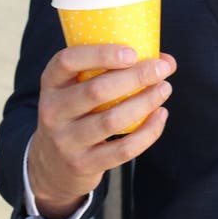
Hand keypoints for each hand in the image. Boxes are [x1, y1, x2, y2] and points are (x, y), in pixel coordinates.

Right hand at [28, 45, 175, 218]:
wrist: (53, 164)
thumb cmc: (77, 111)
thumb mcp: (78, 86)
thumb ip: (114, 68)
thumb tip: (165, 60)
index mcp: (52, 82)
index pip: (68, 61)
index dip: (101, 55)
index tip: (132, 53)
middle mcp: (53, 111)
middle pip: (96, 90)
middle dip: (135, 77)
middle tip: (162, 68)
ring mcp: (66, 141)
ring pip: (111, 120)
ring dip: (145, 102)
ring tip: (164, 89)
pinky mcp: (83, 165)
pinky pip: (121, 149)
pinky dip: (147, 132)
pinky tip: (160, 115)